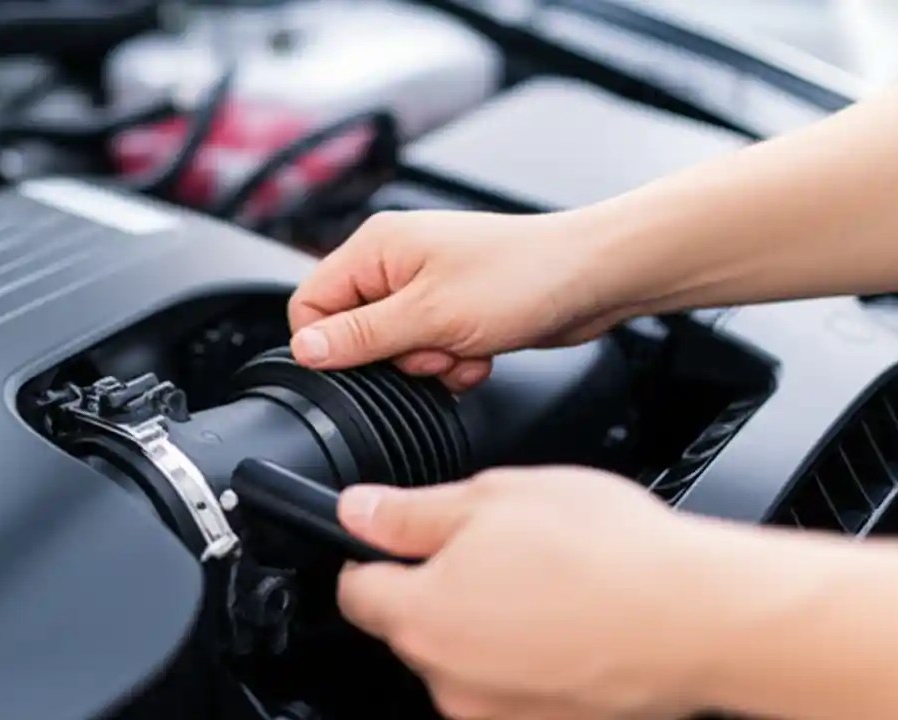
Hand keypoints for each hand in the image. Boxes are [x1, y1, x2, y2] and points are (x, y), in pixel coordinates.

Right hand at [287, 210, 631, 390]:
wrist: (591, 277)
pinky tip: (479, 351)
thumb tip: (306, 350)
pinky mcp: (451, 308)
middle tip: (433, 347)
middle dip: (394, 356)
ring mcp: (424, 285)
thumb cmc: (523, 275)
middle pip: (353, 332)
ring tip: (464, 346)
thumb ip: (361, 335)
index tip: (369, 358)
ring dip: (428, 362)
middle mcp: (394, 262)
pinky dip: (451, 361)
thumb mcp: (429, 315)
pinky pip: (427, 350)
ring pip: (393, 349)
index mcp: (375, 247)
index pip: (310, 303)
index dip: (331, 342)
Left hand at [333, 468, 749, 719]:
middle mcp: (448, 678)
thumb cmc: (607, 553)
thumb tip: (359, 512)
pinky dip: (529, 659)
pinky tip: (572, 623)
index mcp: (421, 615)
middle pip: (413, 626)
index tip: (400, 540)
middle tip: (501, 548)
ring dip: (488, 624)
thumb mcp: (492, 497)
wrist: (702, 618)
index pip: (358, 591)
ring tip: (550, 584)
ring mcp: (496, 713)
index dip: (374, 557)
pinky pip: (513, 687)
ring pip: (465, 659)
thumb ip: (410, 513)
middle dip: (441, 586)